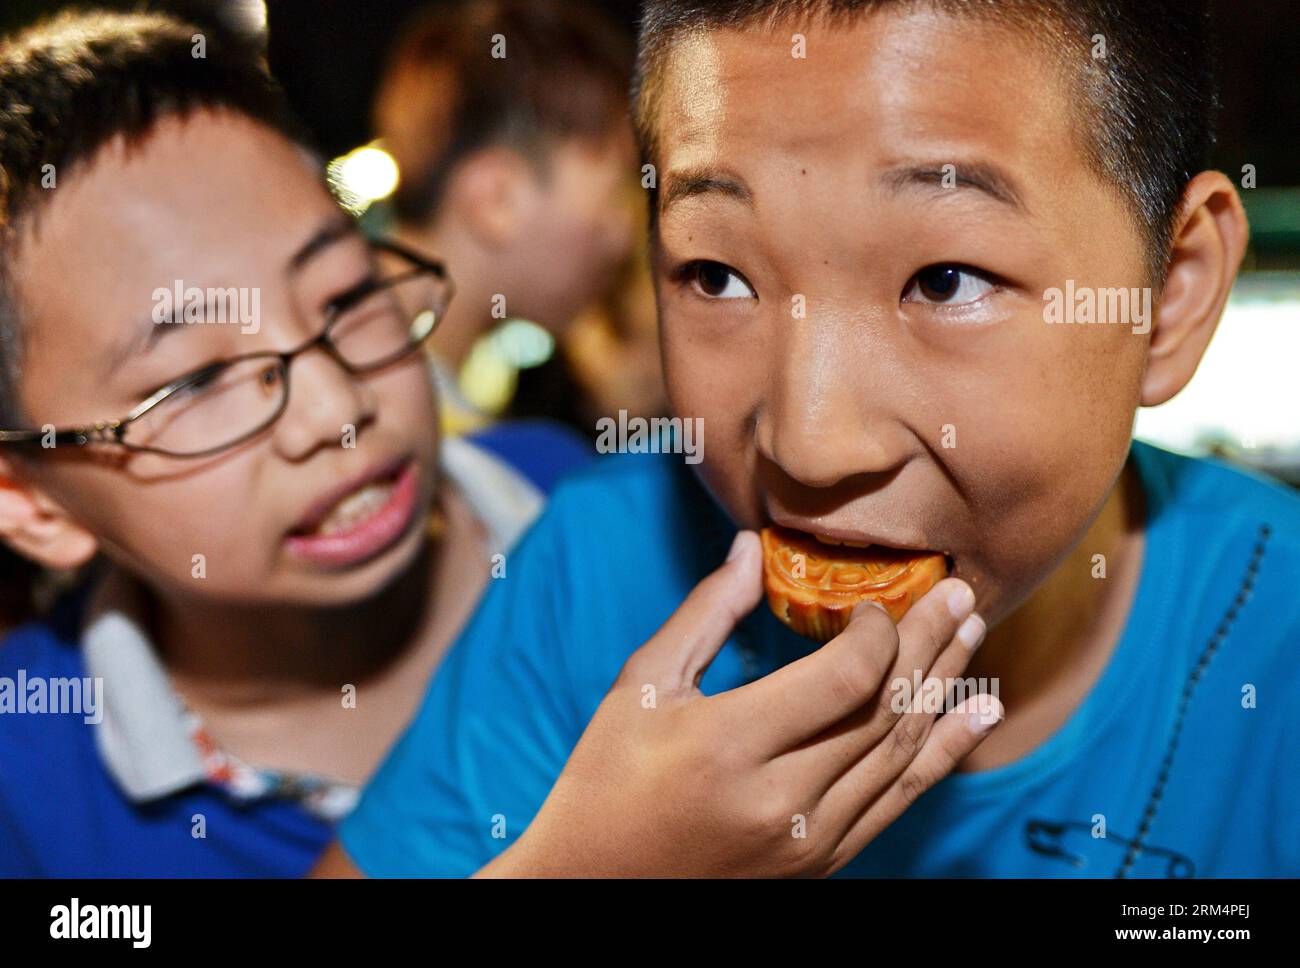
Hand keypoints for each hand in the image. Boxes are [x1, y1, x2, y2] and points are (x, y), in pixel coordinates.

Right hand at [479, 530, 1000, 877]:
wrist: (595, 885)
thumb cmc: (607, 776)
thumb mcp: (641, 685)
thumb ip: (705, 614)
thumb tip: (752, 547)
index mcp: (728, 745)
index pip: (844, 679)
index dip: (878, 631)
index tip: (876, 598)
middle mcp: (781, 800)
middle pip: (883, 710)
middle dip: (929, 643)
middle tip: (959, 591)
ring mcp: (807, 841)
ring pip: (901, 753)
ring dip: (943, 688)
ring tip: (971, 634)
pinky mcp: (820, 863)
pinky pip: (898, 801)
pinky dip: (943, 754)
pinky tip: (975, 713)